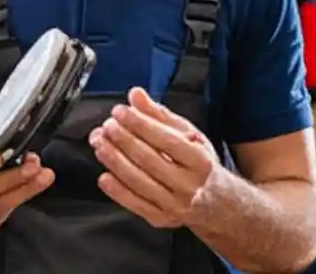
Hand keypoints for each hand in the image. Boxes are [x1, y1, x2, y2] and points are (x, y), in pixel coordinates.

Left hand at [89, 87, 219, 228]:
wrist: (216, 203)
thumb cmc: (200, 164)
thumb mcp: (189, 135)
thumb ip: (160, 115)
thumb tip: (136, 95)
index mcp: (199, 161)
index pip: (166, 140)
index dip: (140, 124)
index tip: (120, 111)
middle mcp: (189, 185)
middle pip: (149, 160)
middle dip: (123, 140)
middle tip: (106, 126)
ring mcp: (175, 205)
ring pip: (138, 182)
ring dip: (114, 160)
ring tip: (100, 143)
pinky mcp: (161, 219)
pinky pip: (134, 204)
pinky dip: (117, 190)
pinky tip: (104, 175)